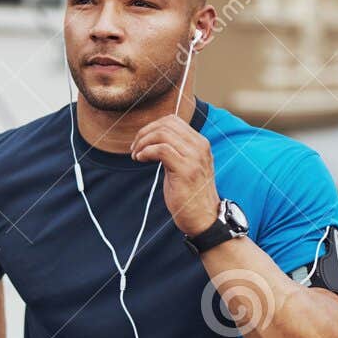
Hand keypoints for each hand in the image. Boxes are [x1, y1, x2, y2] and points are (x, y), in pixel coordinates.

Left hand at [129, 114, 218, 236]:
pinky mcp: (186, 170)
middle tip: (134, 149)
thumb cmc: (189, 193)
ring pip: (162, 134)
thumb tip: (152, 137)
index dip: (152, 127)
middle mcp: (200, 146)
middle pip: (166, 124)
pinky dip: (146, 152)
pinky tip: (140, 159)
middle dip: (144, 133)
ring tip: (136, 155)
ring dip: (143, 143)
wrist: (203, 217)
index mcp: (200, 142)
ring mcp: (195, 157)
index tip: (141, 141)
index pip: (173, 120)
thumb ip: (174, 149)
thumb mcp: (184, 165)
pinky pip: (162, 150)